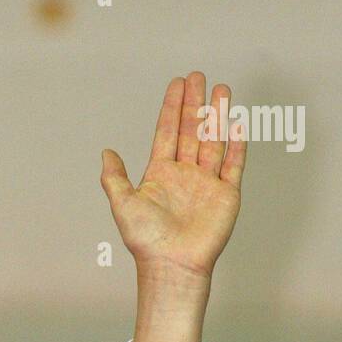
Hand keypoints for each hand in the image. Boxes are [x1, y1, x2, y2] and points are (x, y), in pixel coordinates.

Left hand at [101, 73, 245, 280]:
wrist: (173, 265)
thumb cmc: (146, 242)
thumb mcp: (123, 205)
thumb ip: (114, 178)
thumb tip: (105, 153)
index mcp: (160, 175)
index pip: (167, 132)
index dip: (172, 108)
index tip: (177, 84)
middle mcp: (184, 176)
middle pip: (191, 131)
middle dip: (194, 104)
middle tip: (197, 76)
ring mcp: (206, 184)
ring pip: (213, 141)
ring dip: (216, 116)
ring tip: (220, 89)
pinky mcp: (226, 196)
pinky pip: (233, 165)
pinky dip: (236, 145)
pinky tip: (236, 124)